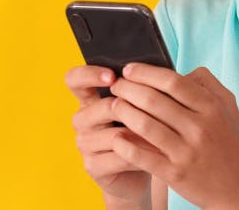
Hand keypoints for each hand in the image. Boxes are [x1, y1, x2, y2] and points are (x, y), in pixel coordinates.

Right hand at [64, 64, 154, 204]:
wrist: (146, 165)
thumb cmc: (146, 127)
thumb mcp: (145, 104)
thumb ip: (147, 86)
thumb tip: (162, 72)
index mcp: (90, 98)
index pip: (74, 80)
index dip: (89, 75)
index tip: (112, 76)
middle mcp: (83, 119)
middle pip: (102, 107)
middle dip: (132, 109)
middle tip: (154, 110)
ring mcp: (85, 144)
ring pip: (114, 135)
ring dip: (142, 134)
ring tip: (163, 132)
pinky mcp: (93, 166)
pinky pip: (119, 157)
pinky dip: (141, 154)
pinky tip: (156, 152)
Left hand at [108, 63, 238, 208]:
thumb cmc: (229, 143)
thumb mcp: (228, 108)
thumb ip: (207, 84)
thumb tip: (180, 71)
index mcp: (211, 107)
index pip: (172, 81)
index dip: (146, 73)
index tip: (129, 69)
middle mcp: (199, 127)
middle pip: (154, 100)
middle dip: (128, 89)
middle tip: (115, 85)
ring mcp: (187, 152)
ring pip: (145, 125)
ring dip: (123, 111)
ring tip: (113, 106)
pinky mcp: (175, 174)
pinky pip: (142, 156)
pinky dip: (125, 144)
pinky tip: (116, 137)